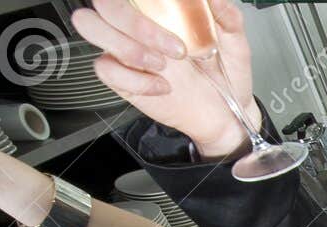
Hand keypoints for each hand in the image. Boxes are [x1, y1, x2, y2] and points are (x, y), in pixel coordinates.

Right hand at [73, 0, 256, 159]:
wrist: (226, 114)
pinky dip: (136, 80)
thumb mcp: (235, 43)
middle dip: (134, 23)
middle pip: (103, 4)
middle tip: (177, 48)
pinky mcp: (122, 79)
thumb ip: (228, 16)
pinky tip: (163, 86)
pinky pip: (105, 68)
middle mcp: (136, 25)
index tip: (166, 11)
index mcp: (159, 9)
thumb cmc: (225, 73)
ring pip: (91, 27)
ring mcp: (125, 49)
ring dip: (130, 47)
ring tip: (165, 66)